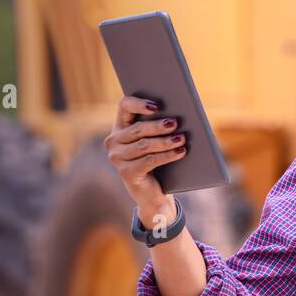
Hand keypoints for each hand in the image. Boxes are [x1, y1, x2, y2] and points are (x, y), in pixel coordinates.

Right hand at [104, 96, 184, 227]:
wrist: (153, 192)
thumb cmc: (158, 160)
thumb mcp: (157, 140)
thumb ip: (161, 126)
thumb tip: (178, 115)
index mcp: (121, 126)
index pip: (124, 106)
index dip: (139, 103)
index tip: (157, 105)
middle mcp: (114, 140)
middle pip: (137, 129)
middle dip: (158, 126)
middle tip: (176, 123)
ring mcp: (117, 158)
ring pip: (144, 145)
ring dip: (165, 142)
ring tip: (182, 139)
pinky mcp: (126, 172)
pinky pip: (149, 161)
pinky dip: (167, 156)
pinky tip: (181, 152)